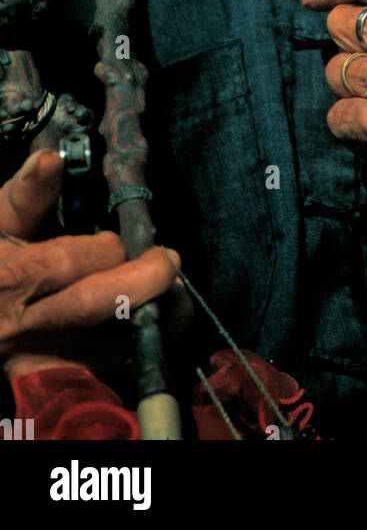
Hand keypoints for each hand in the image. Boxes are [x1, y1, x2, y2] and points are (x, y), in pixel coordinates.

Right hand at [0, 151, 183, 379]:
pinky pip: (104, 379)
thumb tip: (53, 157)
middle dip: (143, 278)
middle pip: (92, 305)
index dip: (108, 247)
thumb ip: (28, 193)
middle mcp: (24, 326)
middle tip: (168, 261)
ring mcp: (39, 360)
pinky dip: (136, 355)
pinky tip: (156, 329)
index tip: (126, 238)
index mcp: (10, 277)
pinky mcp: (54, 384)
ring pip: (104, 352)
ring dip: (151, 321)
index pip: (68, 261)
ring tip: (175, 296)